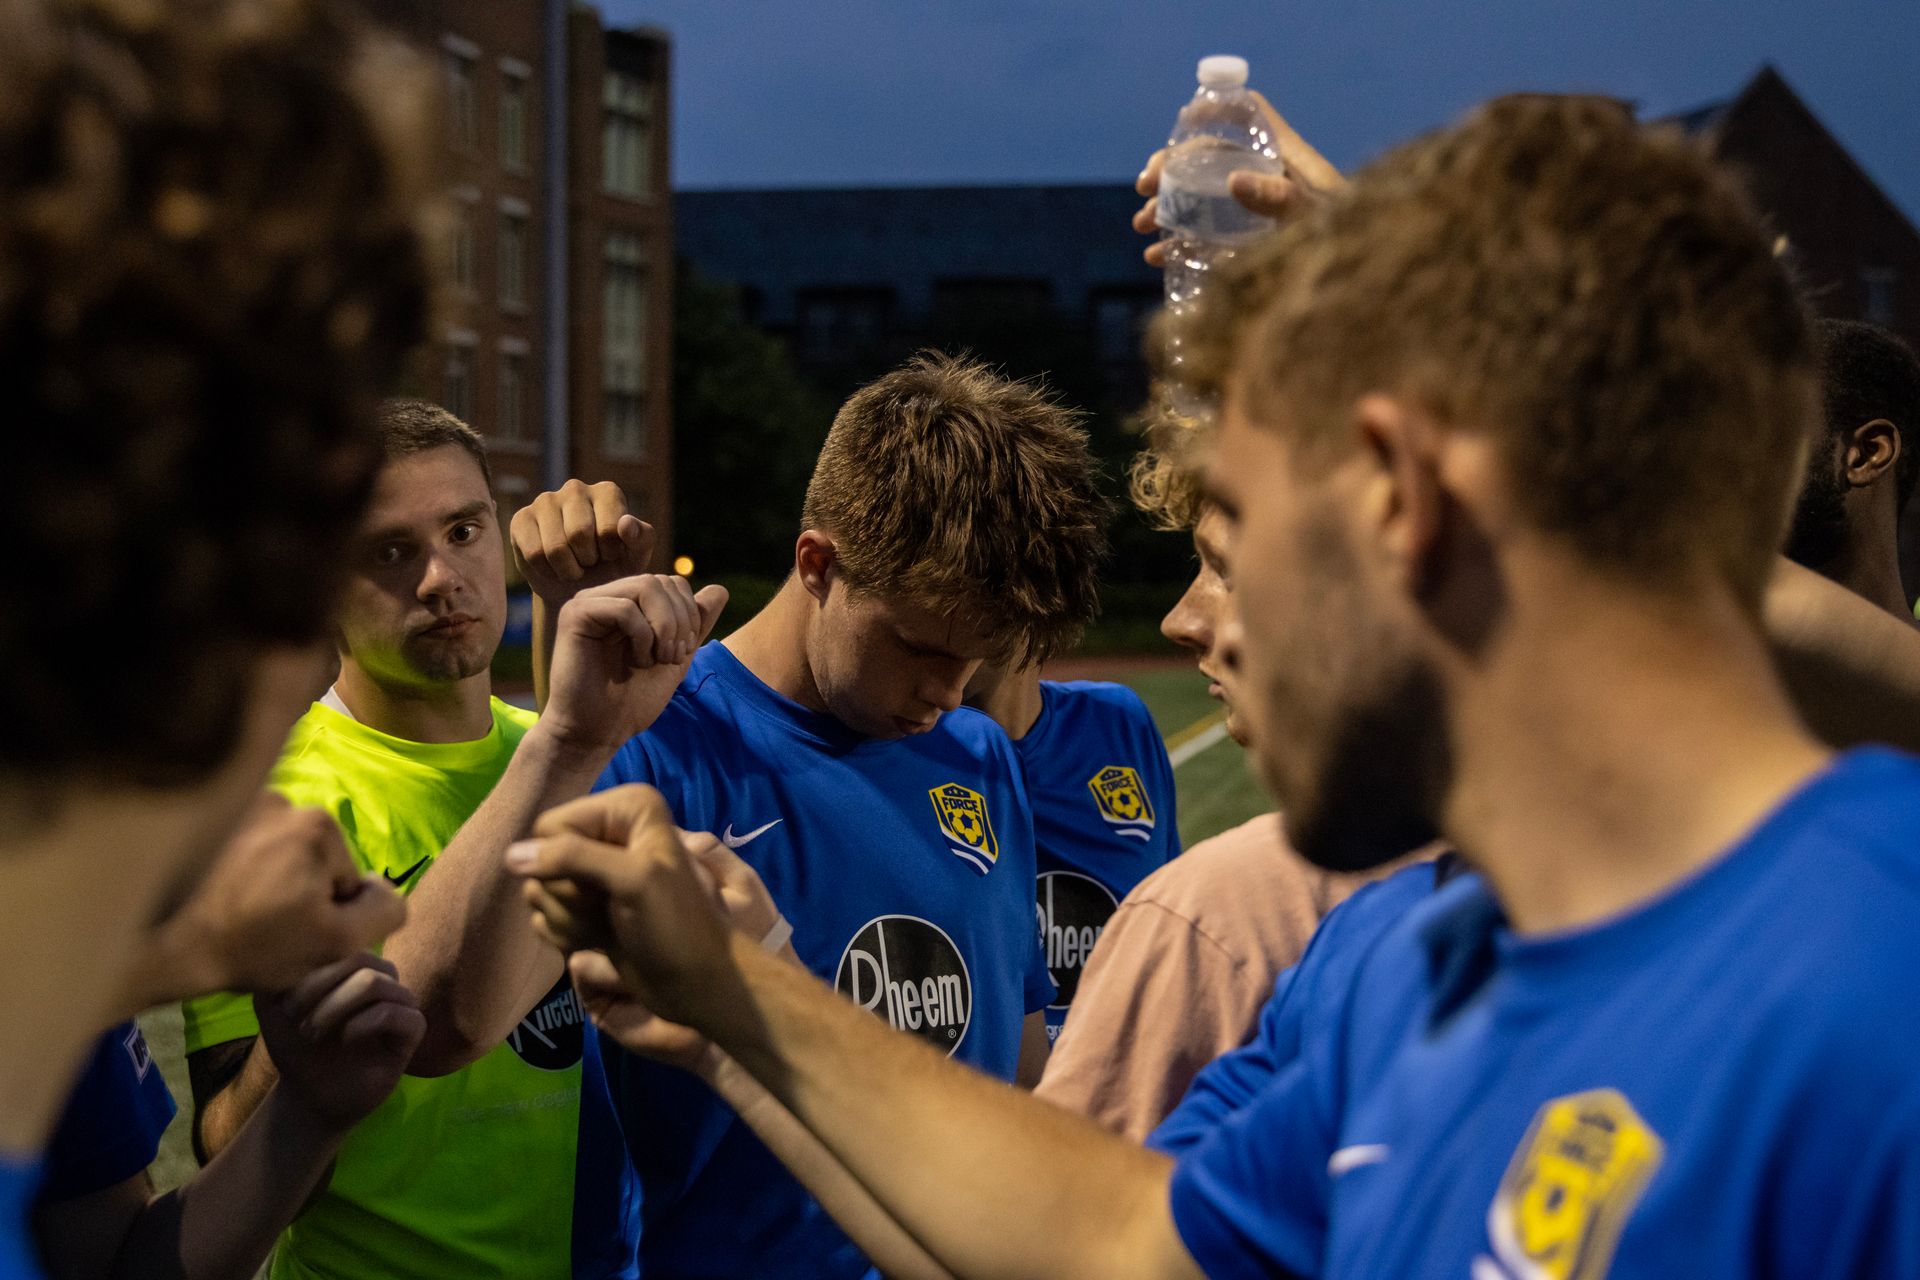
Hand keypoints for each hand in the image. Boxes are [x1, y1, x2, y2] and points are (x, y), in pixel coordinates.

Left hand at [139, 794, 404, 1001]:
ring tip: (232, 910)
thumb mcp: (335, 943)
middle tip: (260, 924)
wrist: (157, 944)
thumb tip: (385, 888)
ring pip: (274, 849)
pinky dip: (233, 866)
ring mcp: (236, 803)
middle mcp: (281, 799)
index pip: (345, 874)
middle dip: (294, 887)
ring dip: (264, 876)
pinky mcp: (199, 814)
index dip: (326, 910)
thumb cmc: (250, 945)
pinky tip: (212, 893)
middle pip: (309, 856)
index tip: (290, 931)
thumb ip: (381, 912)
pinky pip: (239, 843)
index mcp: (319, 824)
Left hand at [256, 953, 425, 1128]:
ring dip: (336, 1008)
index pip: (339, 942)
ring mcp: (401, 1000)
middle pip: (359, 958)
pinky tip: (346, 1039)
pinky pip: (396, 1013)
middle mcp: (382, 975)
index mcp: (354, 963)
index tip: (283, 1006)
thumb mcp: (273, 1005)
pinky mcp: (413, 1029)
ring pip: (376, 983)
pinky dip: (364, 1024)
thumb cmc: (296, 1045)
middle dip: (319, 989)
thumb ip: (278, 972)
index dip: (308, 971)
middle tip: (296, 1020)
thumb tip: (293, 947)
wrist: (310, 1093)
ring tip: (313, 1032)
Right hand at [511, 479, 653, 607]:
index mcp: (608, 492)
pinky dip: (547, 571)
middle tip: (590, 564)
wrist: (578, 587)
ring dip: (568, 570)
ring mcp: (545, 500)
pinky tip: (554, 569)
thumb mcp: (636, 557)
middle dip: (588, 560)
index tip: (610, 556)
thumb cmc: (613, 567)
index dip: (611, 553)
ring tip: (574, 568)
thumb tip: (626, 523)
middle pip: (579, 534)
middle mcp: (576, 488)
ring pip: (555, 546)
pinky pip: (534, 553)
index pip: (611, 527)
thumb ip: (642, 538)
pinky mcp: (521, 518)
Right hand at [534, 822, 794, 1070]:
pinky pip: (545, 912)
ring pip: (540, 888)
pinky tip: (597, 940)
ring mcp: (595, 870)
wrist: (695, 982)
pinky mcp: (585, 904)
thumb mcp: (632, 879)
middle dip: (567, 894)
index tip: (603, 886)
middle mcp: (609, 831)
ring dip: (567, 917)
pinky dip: (566, 932)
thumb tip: (510, 856)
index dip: (564, 861)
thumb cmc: (675, 926)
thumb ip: (572, 857)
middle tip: (606, 911)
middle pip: (541, 857)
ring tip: (605, 927)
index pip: (552, 825)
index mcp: (628, 808)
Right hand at [536, 575, 728, 755]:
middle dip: (680, 621)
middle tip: (673, 658)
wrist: (598, 731)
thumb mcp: (676, 657)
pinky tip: (637, 661)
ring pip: (646, 586)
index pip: (672, 583)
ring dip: (665, 627)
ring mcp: (589, 602)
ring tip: (658, 659)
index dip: (690, 613)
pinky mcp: (575, 614)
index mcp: (628, 602)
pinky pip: (624, 608)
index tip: (684, 652)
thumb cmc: (632, 699)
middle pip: (661, 581)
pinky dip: (642, 636)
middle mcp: (607, 596)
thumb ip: (696, 625)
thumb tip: (721, 589)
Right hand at [1132, 91, 1347, 267]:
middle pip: (1210, 157)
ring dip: (1167, 208)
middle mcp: (1267, 177)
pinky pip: (1207, 238)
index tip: (1186, 118)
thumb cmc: (1354, 239)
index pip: (1251, 115)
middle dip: (1171, 168)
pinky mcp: (1250, 245)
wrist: (1367, 280)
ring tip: (1142, 224)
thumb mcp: (1318, 215)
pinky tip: (1157, 256)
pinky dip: (1179, 244)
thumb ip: (1282, 198)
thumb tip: (1234, 180)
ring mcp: (1256, 212)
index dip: (1219, 108)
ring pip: (1201, 198)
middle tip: (1144, 188)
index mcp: (1287, 156)